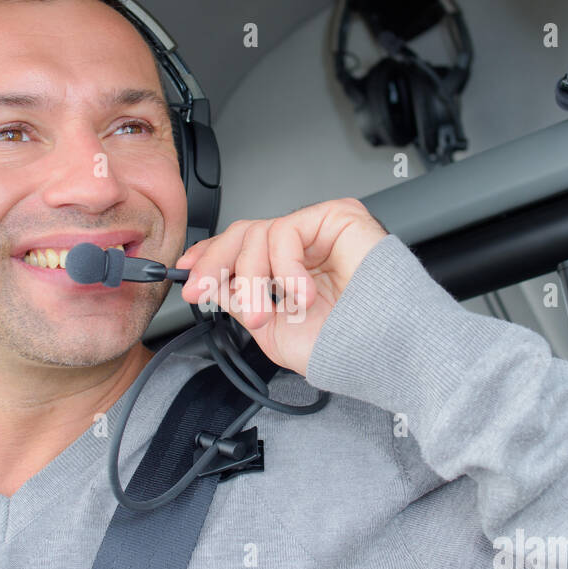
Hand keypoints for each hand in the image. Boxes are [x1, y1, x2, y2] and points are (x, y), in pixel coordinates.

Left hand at [175, 198, 388, 376]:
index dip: (210, 256)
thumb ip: (238, 300)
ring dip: (251, 278)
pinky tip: (300, 293)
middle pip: (244, 234)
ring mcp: (319, 232)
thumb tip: (210, 280)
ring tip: (266, 312)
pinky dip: (284, 266)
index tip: (186, 273)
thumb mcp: (270, 330)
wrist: (381, 352)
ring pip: (258, 232)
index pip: (242, 249)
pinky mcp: (338, 217)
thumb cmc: (343, 347)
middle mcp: (303, 248)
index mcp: (288, 272)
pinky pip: (287, 229)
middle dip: (216, 264)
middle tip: (203, 293)